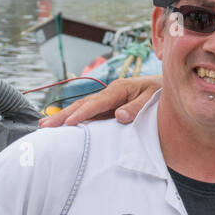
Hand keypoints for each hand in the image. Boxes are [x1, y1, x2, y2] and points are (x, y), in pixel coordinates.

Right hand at [39, 75, 161, 126]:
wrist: (170, 88)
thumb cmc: (162, 93)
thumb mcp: (154, 98)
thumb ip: (138, 107)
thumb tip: (120, 116)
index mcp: (120, 89)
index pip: (97, 102)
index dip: (82, 113)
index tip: (69, 123)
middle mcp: (110, 94)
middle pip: (83, 104)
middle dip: (64, 115)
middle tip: (45, 126)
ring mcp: (108, 101)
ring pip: (83, 108)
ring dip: (64, 117)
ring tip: (45, 126)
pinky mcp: (109, 108)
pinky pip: (90, 114)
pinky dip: (75, 119)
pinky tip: (63, 126)